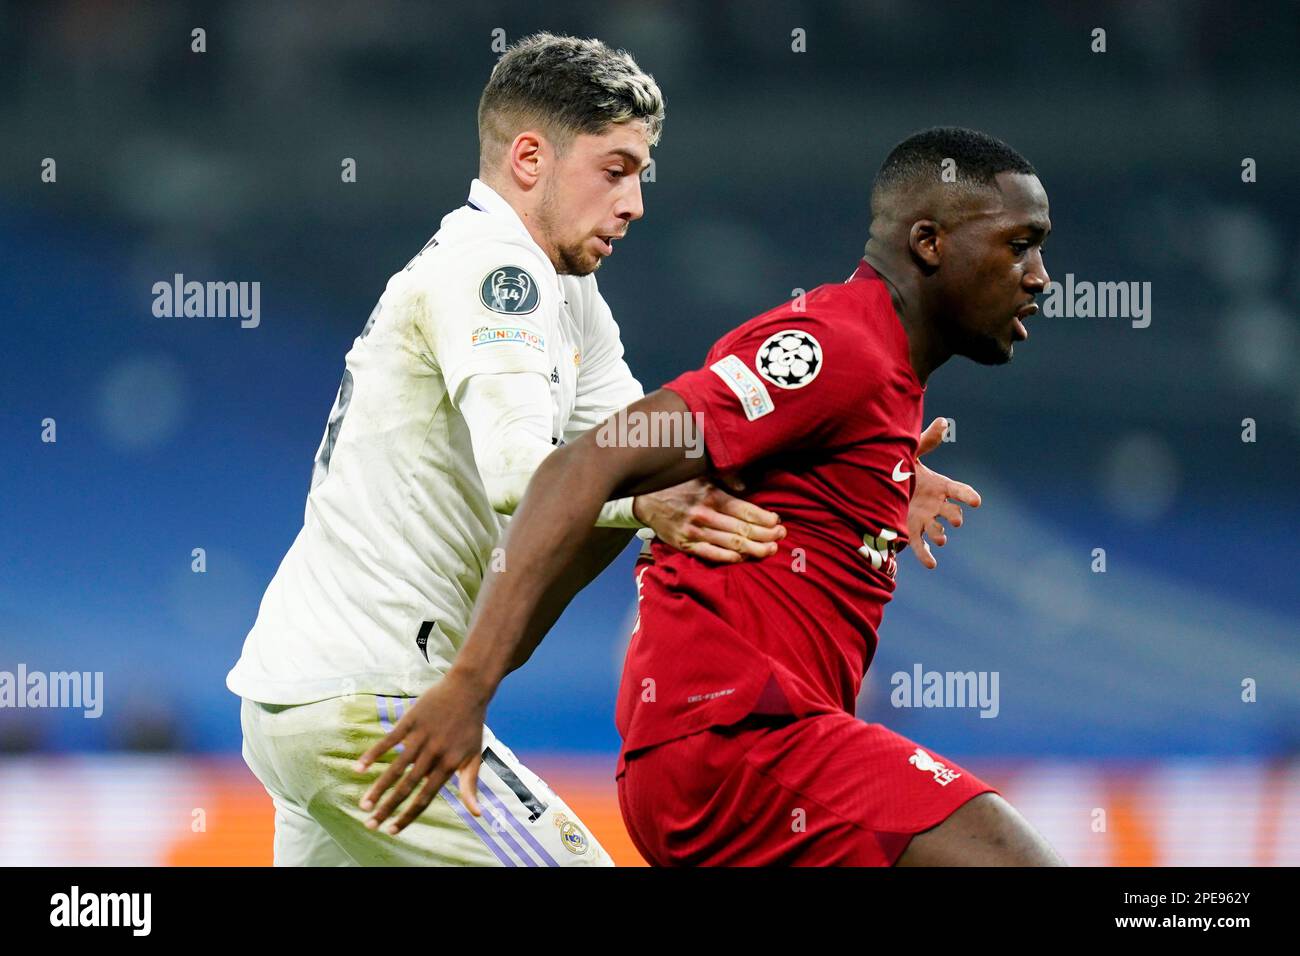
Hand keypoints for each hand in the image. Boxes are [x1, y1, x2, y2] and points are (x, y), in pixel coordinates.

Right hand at [354, 670, 488, 834]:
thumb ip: (470, 786)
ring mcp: (421, 737)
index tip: (391, 830)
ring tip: (364, 805)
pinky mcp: (411, 721)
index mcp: (448, 765)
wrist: (468, 689)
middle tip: (370, 825)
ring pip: (396, 767)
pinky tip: (358, 768)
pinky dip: (373, 754)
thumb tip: (477, 815)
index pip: (425, 798)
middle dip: (387, 808)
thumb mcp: (474, 757)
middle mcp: (434, 753)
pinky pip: (389, 741)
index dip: (408, 816)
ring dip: (378, 787)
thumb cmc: (471, 726)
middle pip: (406, 787)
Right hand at [633, 477, 784, 562]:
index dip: (764, 518)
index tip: (777, 522)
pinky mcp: (684, 544)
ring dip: (753, 549)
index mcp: (711, 495)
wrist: (644, 499)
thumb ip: (725, 478)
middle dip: (765, 535)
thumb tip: (746, 487)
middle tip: (781, 537)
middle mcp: (704, 515)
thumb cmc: (677, 484)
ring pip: (730, 543)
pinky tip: (742, 558)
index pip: (744, 510)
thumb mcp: (701, 473)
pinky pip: (710, 554)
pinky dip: (727, 557)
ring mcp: (694, 532)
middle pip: (742, 529)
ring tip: (770, 550)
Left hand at [908, 417, 980, 569]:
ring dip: (941, 535)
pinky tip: (932, 565)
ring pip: (938, 531)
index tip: (976, 501)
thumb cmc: (899, 467)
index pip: (959, 491)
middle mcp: (935, 505)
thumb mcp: (911, 453)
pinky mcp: (911, 532)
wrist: (877, 485)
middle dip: (955, 517)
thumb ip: (927, 440)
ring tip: (942, 539)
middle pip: (952, 513)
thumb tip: (943, 421)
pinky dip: (926, 557)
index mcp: (939, 486)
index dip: (967, 496)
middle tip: (956, 521)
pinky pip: (920, 547)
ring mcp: (924, 520)